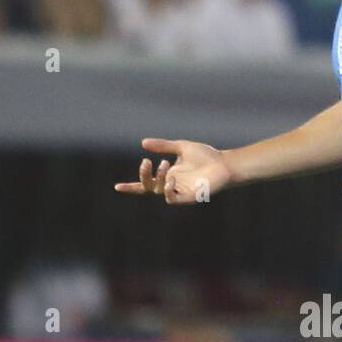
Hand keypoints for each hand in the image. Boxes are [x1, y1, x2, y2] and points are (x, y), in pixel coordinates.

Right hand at [114, 138, 232, 203]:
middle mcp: (172, 185)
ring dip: (158, 178)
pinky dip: (168, 190)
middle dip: (144, 176)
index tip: (117, 187)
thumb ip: (162, 145)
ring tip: (165, 164)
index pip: (146, 184)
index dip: (132, 186)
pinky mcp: (190, 197)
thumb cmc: (206, 156)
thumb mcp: (180, 147)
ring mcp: (180, 192)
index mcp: (168, 176)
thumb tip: (143, 143)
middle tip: (146, 162)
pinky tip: (171, 179)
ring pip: (159, 191)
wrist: (224, 163)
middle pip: (149, 187)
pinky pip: (173, 198)